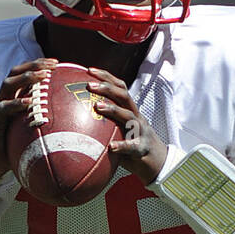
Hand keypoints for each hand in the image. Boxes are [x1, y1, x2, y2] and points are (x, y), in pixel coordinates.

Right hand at [0, 58, 56, 178]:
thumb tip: (68, 122)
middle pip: (15, 72)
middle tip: (52, 64)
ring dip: (26, 78)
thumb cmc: (12, 146)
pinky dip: (16, 103)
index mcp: (12, 97)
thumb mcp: (28, 129)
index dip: (38, 64)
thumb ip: (41, 120)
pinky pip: (4, 108)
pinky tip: (30, 102)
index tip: (56, 62)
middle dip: (34, 65)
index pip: (23, 73)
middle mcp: (3, 98)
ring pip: (8, 85)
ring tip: (42, 76)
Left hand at [87, 69, 168, 184]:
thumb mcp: (120, 131)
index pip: (120, 87)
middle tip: (89, 85)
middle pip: (124, 96)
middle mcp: (136, 117)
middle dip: (107, 87)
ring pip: (128, 116)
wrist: (158, 163)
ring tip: (97, 106)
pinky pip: (132, 146)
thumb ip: (104, 126)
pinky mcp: (143, 147)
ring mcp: (141, 131)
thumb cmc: (133, 146)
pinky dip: (122, 146)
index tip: (89, 70)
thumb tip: (75, 124)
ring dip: (112, 109)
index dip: (106, 77)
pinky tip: (111, 147)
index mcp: (130, 110)